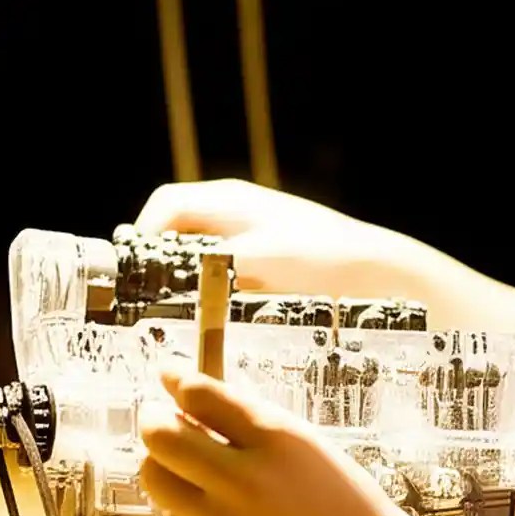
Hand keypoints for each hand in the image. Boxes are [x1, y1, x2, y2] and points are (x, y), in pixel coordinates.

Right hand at [133, 178, 428, 297]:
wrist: (379, 273)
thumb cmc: (323, 258)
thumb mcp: (258, 260)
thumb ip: (209, 265)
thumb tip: (165, 279)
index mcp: (226, 199)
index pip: (164, 208)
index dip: (142, 240)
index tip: (135, 279)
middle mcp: (234, 211)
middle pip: (176, 231)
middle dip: (160, 264)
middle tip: (152, 302)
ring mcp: (250, 234)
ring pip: (198, 254)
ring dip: (186, 280)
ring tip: (180, 314)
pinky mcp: (266, 260)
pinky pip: (223, 271)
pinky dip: (212, 290)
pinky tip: (218, 316)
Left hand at [138, 368, 423, 515]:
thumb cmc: (341, 501)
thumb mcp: (305, 445)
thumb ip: (251, 424)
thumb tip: (192, 402)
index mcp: (275, 440)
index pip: (200, 394)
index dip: (175, 378)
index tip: (167, 372)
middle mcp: (244, 480)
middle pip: (162, 435)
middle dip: (152, 417)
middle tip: (156, 415)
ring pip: (155, 478)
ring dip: (159, 461)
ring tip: (178, 461)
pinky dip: (184, 508)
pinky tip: (212, 508)